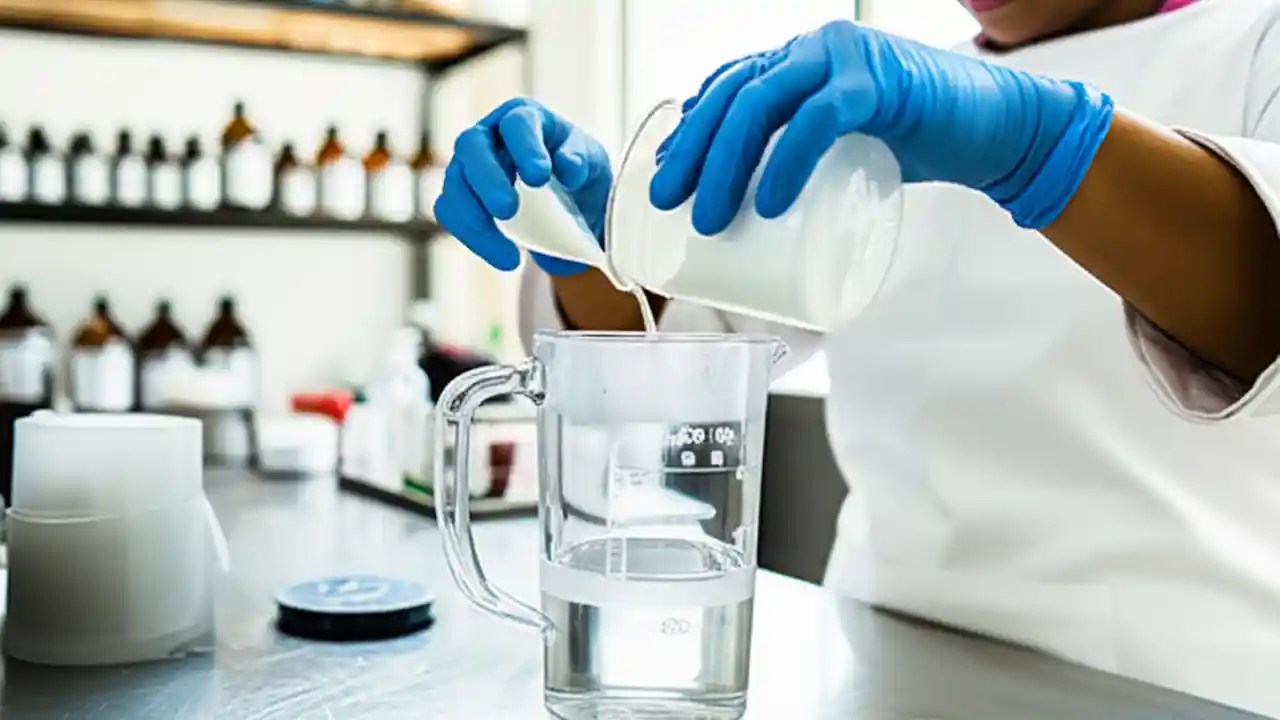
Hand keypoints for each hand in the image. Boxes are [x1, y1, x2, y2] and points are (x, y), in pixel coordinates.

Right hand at [434, 98, 612, 275]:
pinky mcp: (460, 197)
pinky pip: (451, 213)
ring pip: (455, 185)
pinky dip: (473, 237)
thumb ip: (582, 160)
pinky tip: (505, 256)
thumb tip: (568, 168)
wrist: (571, 209)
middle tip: (507, 210)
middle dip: (487, 179)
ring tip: (512, 256)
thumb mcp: (593, 163)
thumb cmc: (579, 174)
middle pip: (472, 146)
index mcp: (523, 118)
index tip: (539, 177)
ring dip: (476, 220)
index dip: (525, 148)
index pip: (517, 124)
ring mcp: (469, 166)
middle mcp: (489, 136)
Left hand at [650, 20, 1113, 234]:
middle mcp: (813, 50)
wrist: (999, 132)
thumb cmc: (917, 145)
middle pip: (732, 96)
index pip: (726, 87)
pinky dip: (789, 161)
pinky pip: (820, 119)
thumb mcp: (843, 147)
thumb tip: (751, 208)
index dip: (687, 130)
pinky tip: (768, 203)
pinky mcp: (880, 84)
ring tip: (708, 220)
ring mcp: (845, 59)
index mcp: (799, 63)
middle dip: (691, 152)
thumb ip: (803, 154)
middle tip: (669, 206)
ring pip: (762, 103)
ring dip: (724, 164)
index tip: (661, 178)